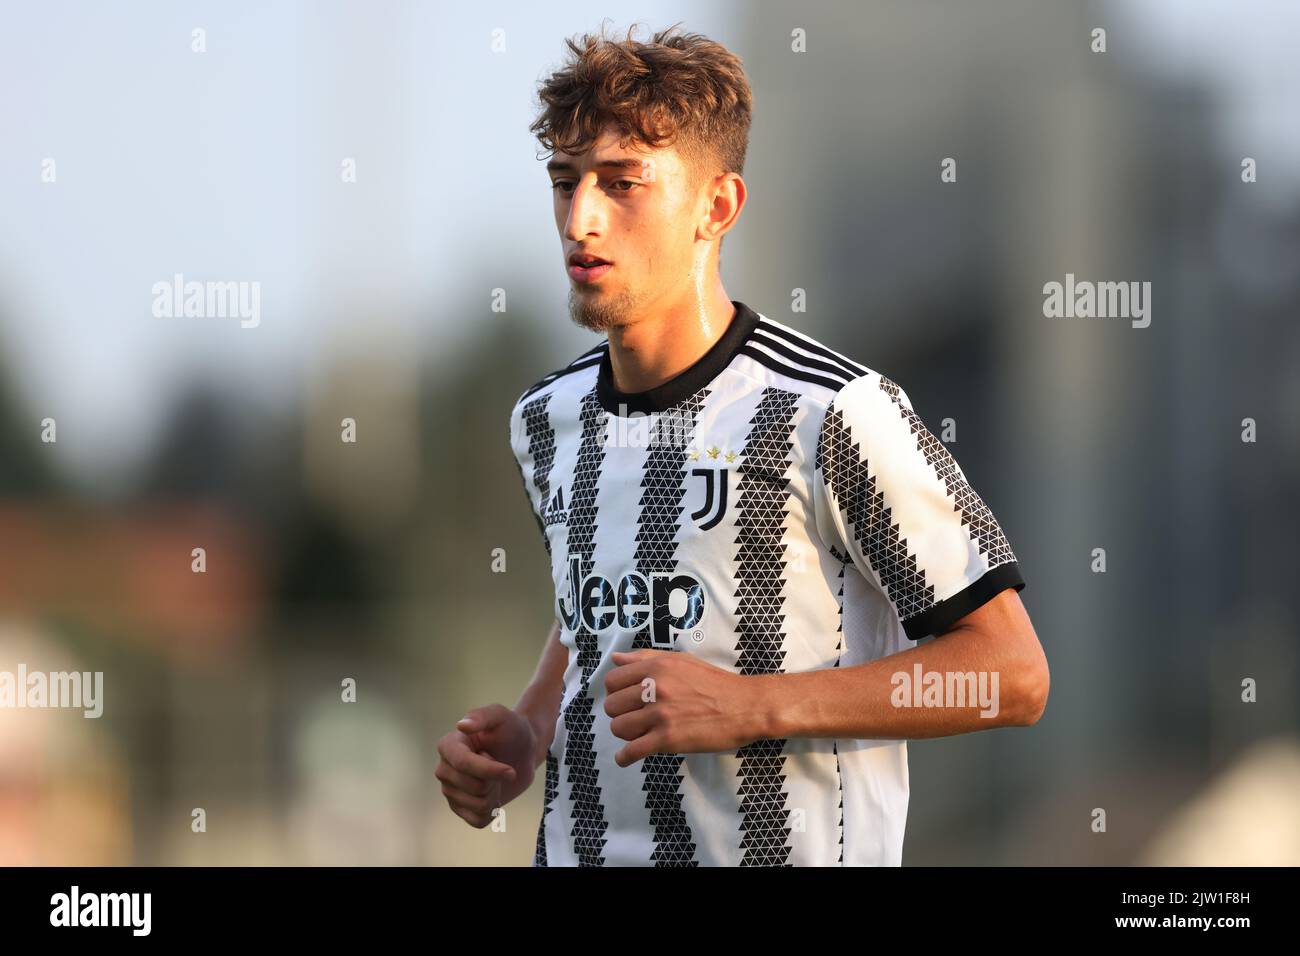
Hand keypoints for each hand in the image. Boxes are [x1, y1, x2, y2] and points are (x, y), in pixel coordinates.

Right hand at [436, 703, 536, 827]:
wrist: (522, 751)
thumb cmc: (510, 730)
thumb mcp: (501, 716)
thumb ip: (483, 717)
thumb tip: (461, 726)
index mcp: (448, 746)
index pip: (463, 764)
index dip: (489, 770)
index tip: (509, 771)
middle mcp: (444, 769)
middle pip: (474, 787)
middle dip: (495, 780)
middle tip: (500, 766)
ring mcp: (451, 791)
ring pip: (478, 805)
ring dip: (496, 794)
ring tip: (496, 779)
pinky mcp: (461, 809)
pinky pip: (477, 821)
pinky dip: (493, 811)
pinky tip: (494, 795)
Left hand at [603, 649, 770, 767]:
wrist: (745, 706)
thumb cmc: (715, 683)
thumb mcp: (681, 660)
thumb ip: (646, 658)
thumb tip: (616, 658)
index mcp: (656, 667)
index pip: (612, 681)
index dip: (615, 692)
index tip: (626, 700)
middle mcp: (655, 688)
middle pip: (612, 706)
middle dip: (620, 713)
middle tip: (635, 718)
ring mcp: (661, 714)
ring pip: (619, 728)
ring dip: (625, 734)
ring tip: (638, 735)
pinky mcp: (669, 739)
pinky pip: (633, 751)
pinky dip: (625, 757)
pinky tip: (627, 758)